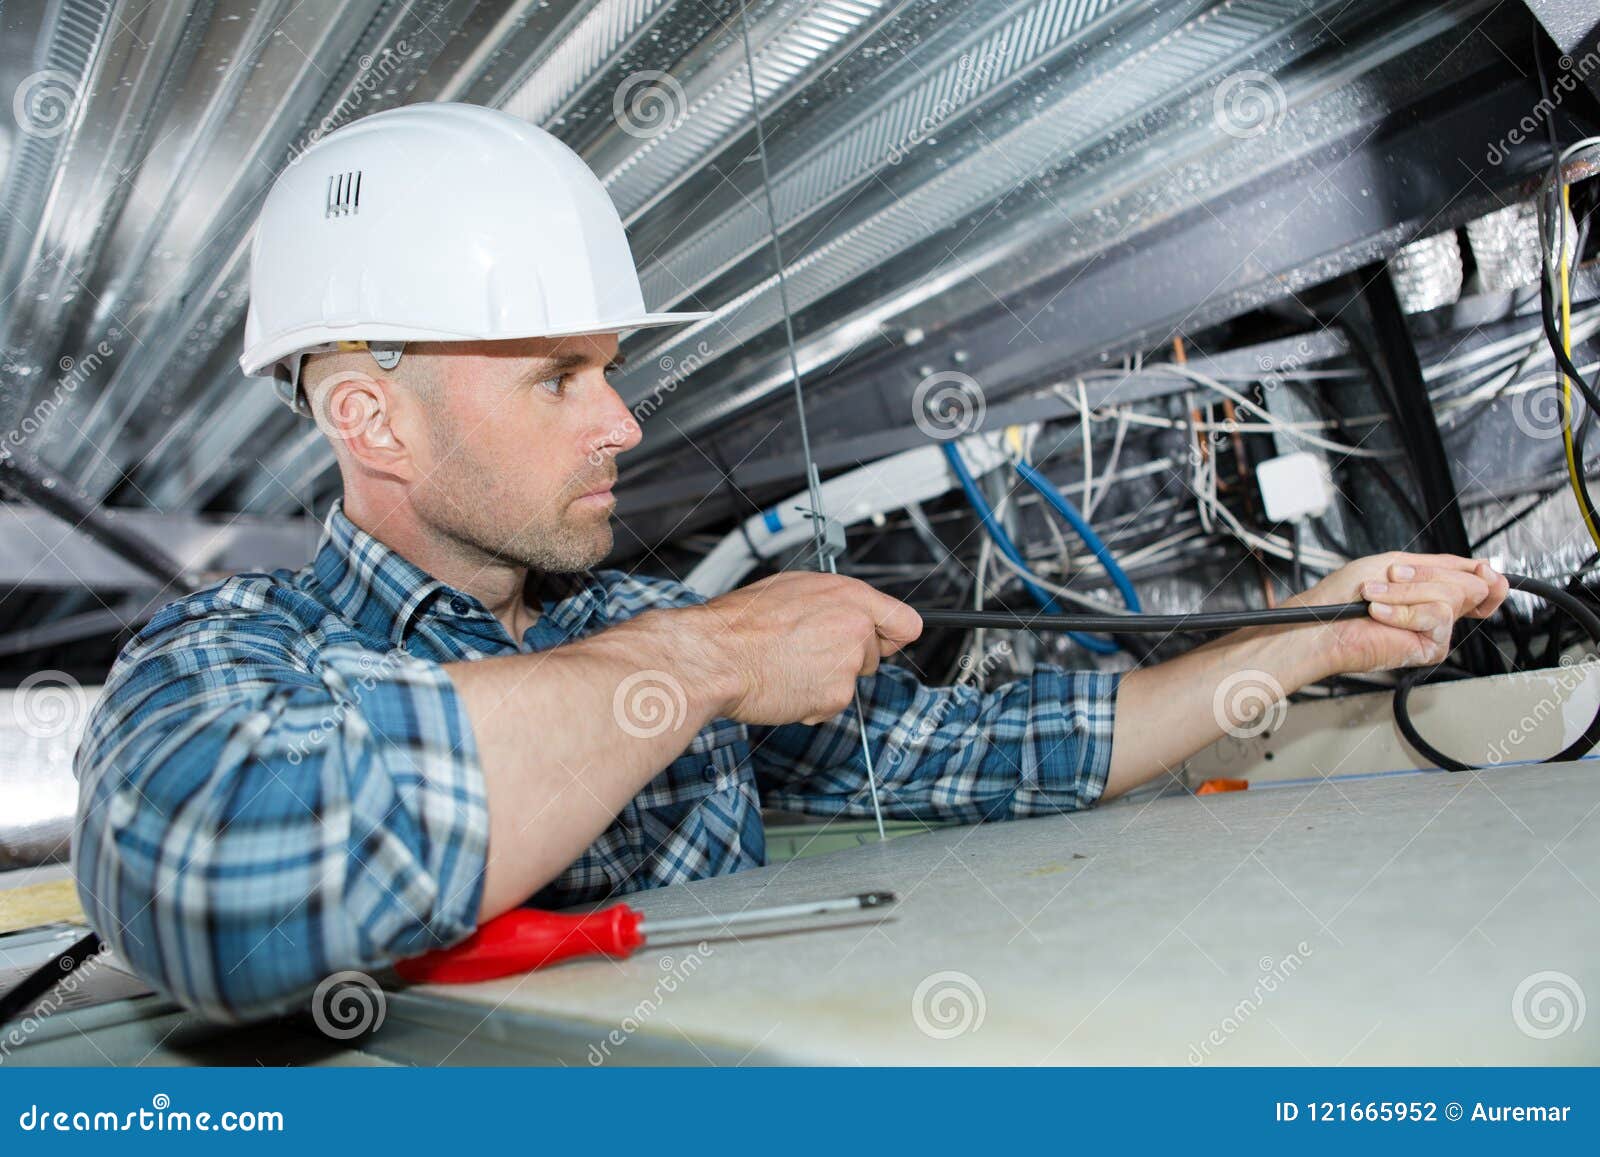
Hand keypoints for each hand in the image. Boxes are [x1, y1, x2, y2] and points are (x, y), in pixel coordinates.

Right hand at [689, 572, 922, 724]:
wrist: (715, 656)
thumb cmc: (740, 622)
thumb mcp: (791, 589)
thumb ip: (831, 603)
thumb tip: (846, 611)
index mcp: (848, 594)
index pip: (906, 622)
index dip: (893, 636)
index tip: (885, 642)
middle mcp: (856, 626)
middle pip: (873, 655)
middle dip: (847, 660)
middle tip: (807, 654)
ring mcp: (849, 662)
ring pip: (849, 681)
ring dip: (826, 681)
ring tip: (787, 666)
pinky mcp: (836, 695)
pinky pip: (830, 704)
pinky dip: (810, 702)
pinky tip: (784, 685)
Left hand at [1286, 551, 1509, 674]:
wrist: (1323, 622)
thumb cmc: (1344, 595)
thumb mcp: (1396, 564)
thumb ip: (1442, 566)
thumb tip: (1484, 568)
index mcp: (1430, 589)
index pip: (1478, 582)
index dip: (1486, 575)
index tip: (1484, 569)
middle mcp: (1435, 610)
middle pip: (1469, 585)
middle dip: (1426, 577)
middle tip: (1392, 580)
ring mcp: (1434, 630)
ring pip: (1451, 597)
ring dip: (1406, 592)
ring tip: (1377, 599)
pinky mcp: (1430, 648)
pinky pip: (1436, 616)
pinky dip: (1403, 611)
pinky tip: (1381, 614)